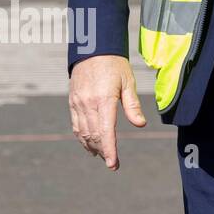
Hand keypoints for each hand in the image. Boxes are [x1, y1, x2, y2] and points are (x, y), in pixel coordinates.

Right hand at [68, 55, 146, 170]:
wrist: (92, 49)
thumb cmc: (115, 65)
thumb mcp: (128, 82)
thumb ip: (133, 105)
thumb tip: (141, 125)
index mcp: (104, 100)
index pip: (105, 132)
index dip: (110, 150)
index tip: (114, 164)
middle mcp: (88, 105)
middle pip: (94, 136)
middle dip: (103, 151)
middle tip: (113, 163)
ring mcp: (78, 104)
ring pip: (83, 133)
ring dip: (93, 147)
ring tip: (104, 155)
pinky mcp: (73, 102)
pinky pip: (76, 125)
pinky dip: (82, 137)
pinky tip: (89, 144)